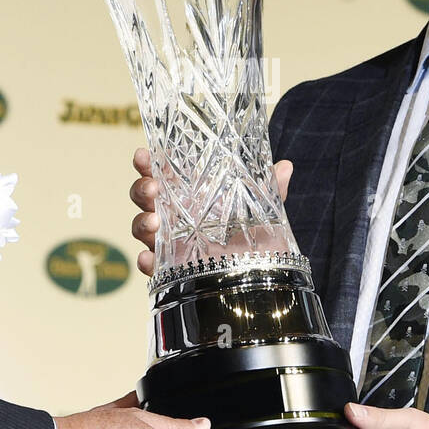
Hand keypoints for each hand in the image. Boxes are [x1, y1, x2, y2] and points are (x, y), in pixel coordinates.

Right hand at [128, 147, 293, 277]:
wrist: (255, 274)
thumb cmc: (249, 235)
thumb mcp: (260, 211)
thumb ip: (269, 190)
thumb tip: (286, 167)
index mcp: (188, 195)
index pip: (160, 173)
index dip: (146, 162)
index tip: (143, 154)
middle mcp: (173, 217)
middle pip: (144, 198)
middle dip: (142, 188)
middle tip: (152, 187)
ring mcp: (168, 243)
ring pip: (141, 228)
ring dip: (142, 222)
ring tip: (154, 221)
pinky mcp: (170, 270)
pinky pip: (151, 266)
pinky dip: (145, 262)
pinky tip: (149, 259)